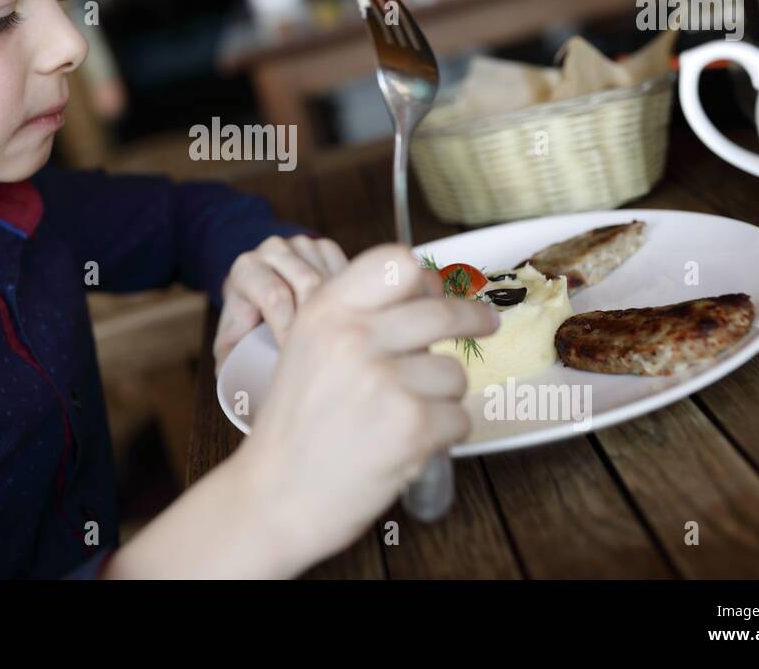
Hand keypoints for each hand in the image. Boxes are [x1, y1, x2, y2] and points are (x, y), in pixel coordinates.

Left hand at [213, 233, 347, 374]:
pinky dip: (357, 295)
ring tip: (347, 344)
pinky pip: (349, 269)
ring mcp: (301, 245)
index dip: (291, 331)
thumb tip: (248, 396)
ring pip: (334, 276)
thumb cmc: (242, 327)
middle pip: (309, 284)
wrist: (255, 289)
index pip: (275, 297)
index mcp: (246, 268)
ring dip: (345, 309)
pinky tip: (357, 322)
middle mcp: (272, 249)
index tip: (301, 364)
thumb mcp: (229, 345)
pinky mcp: (326, 247)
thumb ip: (231, 364)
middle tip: (333, 359)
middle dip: (323, 323)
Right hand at [232, 243, 500, 573]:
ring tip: (402, 417)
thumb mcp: (308, 348)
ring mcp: (383, 380)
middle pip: (441, 311)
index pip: (396, 262)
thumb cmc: (296, 427)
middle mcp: (353, 336)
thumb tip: (433, 295)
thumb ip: (358, 318)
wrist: (273, 496)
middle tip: (484, 323)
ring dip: (442, 396)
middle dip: (472, 318)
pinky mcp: (410, 425)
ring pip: (453, 372)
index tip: (438, 291)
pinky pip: (459, 418)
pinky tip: (407, 445)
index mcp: (324, 311)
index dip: (425, 278)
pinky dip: (442, 435)